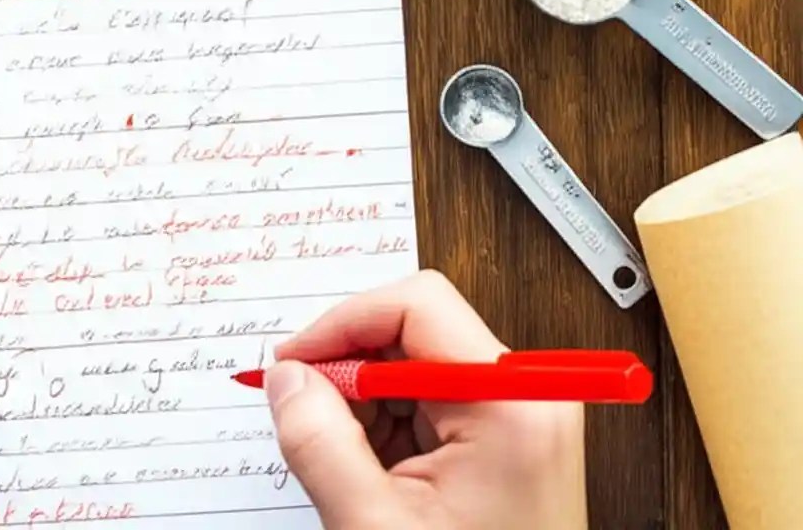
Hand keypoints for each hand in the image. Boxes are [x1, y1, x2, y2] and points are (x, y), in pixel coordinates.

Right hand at [265, 270, 587, 529]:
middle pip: (415, 330)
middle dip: (348, 368)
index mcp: (511, 404)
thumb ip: (319, 441)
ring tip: (346, 463)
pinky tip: (368, 471)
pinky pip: (428, 401)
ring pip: (415, 365)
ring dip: (362, 402)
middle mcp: (526, 396)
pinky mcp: (505, 438)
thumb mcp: (373, 524)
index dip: (343, 324)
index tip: (294, 361)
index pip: (416, 306)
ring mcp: (519, 416)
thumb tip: (287, 378)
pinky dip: (383, 426)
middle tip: (302, 410)